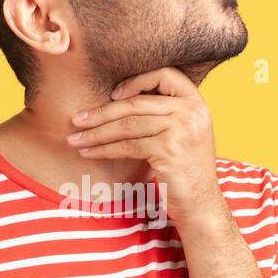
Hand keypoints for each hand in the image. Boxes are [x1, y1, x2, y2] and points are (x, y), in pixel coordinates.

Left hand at [66, 65, 229, 231]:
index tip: (114, 94)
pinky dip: (104, 150)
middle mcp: (192, 111)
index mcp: (196, 103)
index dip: (137, 80)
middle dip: (102, 112)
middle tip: (77, 120)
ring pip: (128, 125)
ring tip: (76, 139)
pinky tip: (90, 153)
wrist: (201, 203)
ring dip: (96, 133)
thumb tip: (118, 100)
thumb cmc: (186, 171)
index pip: (165, 74)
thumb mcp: (184, 134)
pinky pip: (127, 145)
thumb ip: (165, 114)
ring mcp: (182, 128)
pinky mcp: (169, 148)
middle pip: (137, 103)